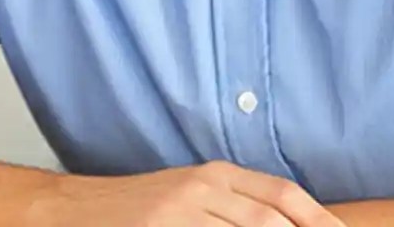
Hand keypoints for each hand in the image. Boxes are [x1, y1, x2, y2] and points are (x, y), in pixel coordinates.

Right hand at [31, 160, 344, 225]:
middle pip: (270, 221)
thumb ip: (235, 204)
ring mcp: (179, 216)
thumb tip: (286, 221)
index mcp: (213, 174)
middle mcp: (201, 190)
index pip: (281, 194)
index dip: (318, 218)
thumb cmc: (136, 207)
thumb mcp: (189, 193)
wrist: (75, 210)